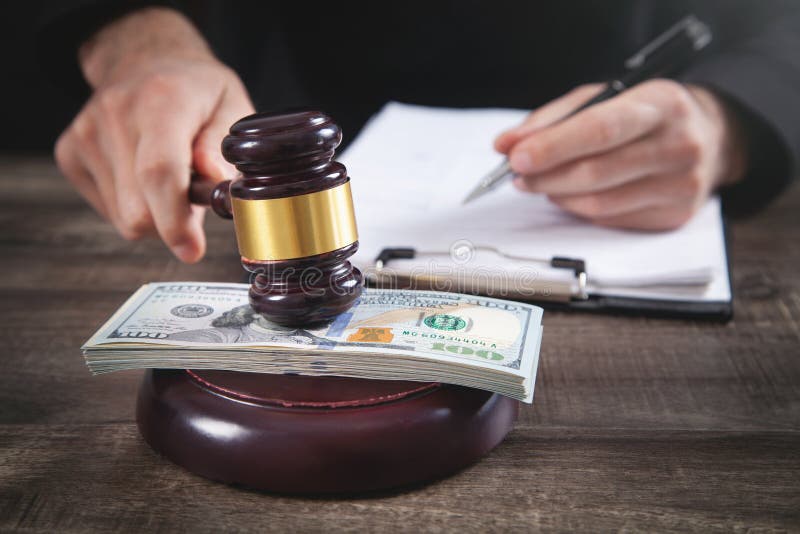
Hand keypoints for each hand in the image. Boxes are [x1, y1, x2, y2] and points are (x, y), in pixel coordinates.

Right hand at [55, 7, 253, 261]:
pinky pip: (110, 211)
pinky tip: (144, 174)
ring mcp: (85, 135)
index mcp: (161, 100)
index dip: (174, 220)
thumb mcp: (232, 107)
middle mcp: (115, 115)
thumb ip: (226, 149)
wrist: (147, 60)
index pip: (158, 172)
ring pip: (124, 218)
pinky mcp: (69, 153)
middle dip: (173, 222)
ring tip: (171, 175)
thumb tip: (217, 186)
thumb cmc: (199, 91)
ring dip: (156, 212)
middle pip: (138, 209)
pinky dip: (135, 205)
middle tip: (196, 197)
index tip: (191, 250)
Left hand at [494, 80, 746, 229]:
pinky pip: (610, 219)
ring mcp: (681, 185)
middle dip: (546, 176)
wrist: (711, 137)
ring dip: (558, 195)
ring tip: (540, 183)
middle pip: (596, 172)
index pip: (600, 129)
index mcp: (663, 103)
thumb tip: (506, 145)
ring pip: (599, 203)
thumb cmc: (645, 115)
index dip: (553, 147)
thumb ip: (552, 120)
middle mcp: (679, 145)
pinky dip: (580, 209)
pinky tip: (571, 195)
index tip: (517, 158)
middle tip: (518, 175)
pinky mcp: (675, 216)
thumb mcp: (604, 98)